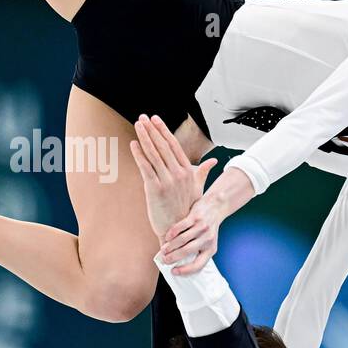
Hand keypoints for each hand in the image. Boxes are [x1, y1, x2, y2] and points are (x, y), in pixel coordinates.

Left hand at [129, 114, 218, 245]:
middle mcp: (178, 174)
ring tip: (138, 125)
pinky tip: (133, 144)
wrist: (176, 230)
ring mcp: (166, 181)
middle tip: (143, 117)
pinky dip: (139, 155)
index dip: (163, 131)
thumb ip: (203, 172)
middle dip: (152, 130)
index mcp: (187, 171)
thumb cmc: (186, 209)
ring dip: (144, 137)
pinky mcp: (154, 189)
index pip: (174, 145)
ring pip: (153, 154)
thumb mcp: (197, 188)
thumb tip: (214, 161)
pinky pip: (145, 168)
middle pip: (163, 146)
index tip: (155, 119)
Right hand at [160, 192, 227, 274]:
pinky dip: (172, 233)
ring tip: (163, 249)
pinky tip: (167, 237)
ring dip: (170, 246)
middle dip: (173, 257)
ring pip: (182, 240)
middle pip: (186, 252)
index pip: (198, 264)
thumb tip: (180, 262)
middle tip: (164, 260)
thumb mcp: (209, 241)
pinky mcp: (196, 217)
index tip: (174, 271)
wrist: (217, 206)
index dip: (185, 270)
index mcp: (211, 249)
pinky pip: (180, 227)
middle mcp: (207, 239)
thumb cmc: (209, 227)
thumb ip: (198, 250)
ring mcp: (201, 228)